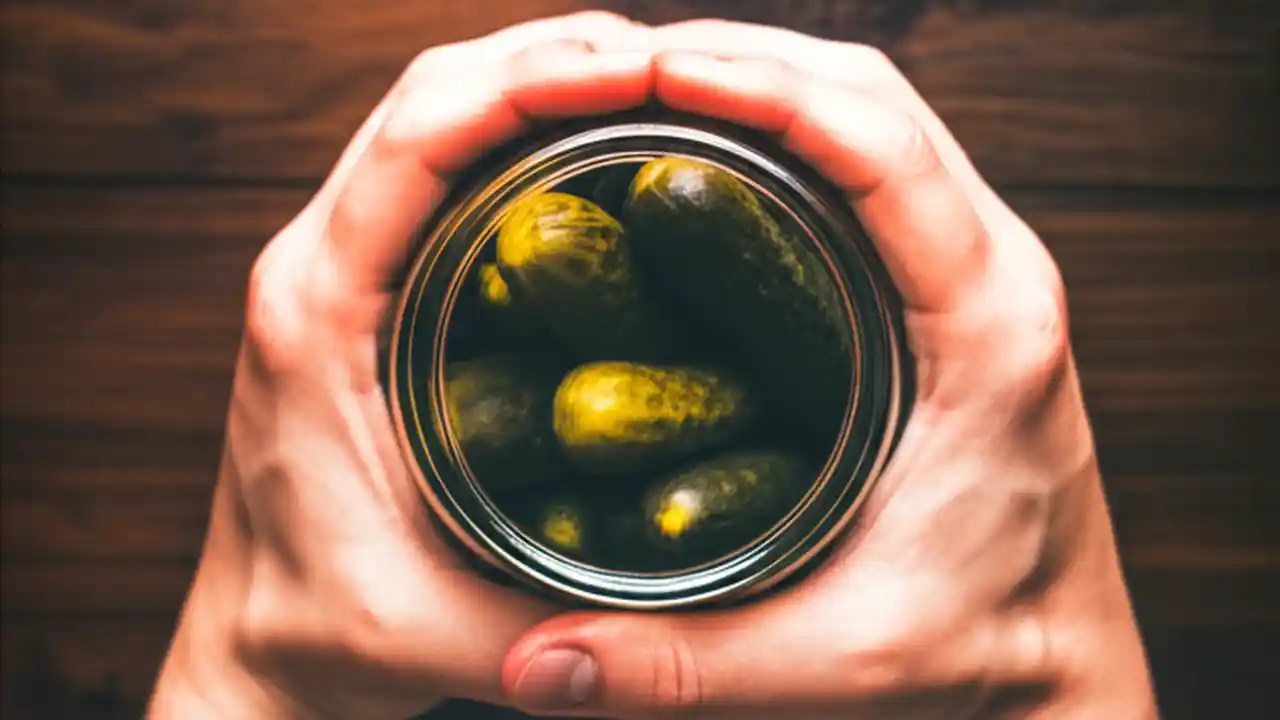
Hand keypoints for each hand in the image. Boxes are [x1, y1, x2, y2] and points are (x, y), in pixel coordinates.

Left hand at [146, 12, 656, 719]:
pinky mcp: (358, 282)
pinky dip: (511, 122)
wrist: (262, 645)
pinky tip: (588, 138)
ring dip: (530, 75)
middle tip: (669, 63)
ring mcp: (331, 266)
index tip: (636, 69)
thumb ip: (573, 623)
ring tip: (644, 79)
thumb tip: (696, 587)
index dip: (528, 81)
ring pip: (428, 112)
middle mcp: (313, 266)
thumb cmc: (336, 632)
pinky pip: (431, 160)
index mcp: (319, 315)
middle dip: (548, 55)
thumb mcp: (460, 630)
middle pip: (426, 93)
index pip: (416, 140)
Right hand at [500, 21, 1157, 719]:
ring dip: (769, 79)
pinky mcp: (953, 287)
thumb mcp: (835, 663)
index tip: (658, 70)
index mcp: (989, 330)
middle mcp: (995, 274)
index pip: (885, 149)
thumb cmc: (979, 653)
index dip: (768, 90)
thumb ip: (680, 666)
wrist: (1056, 663)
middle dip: (747, 60)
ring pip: (877, 115)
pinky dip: (791, 125)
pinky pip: (876, 161)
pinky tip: (713, 147)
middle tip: (621, 67)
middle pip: (874, 98)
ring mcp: (979, 271)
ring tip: (650, 84)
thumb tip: (534, 666)